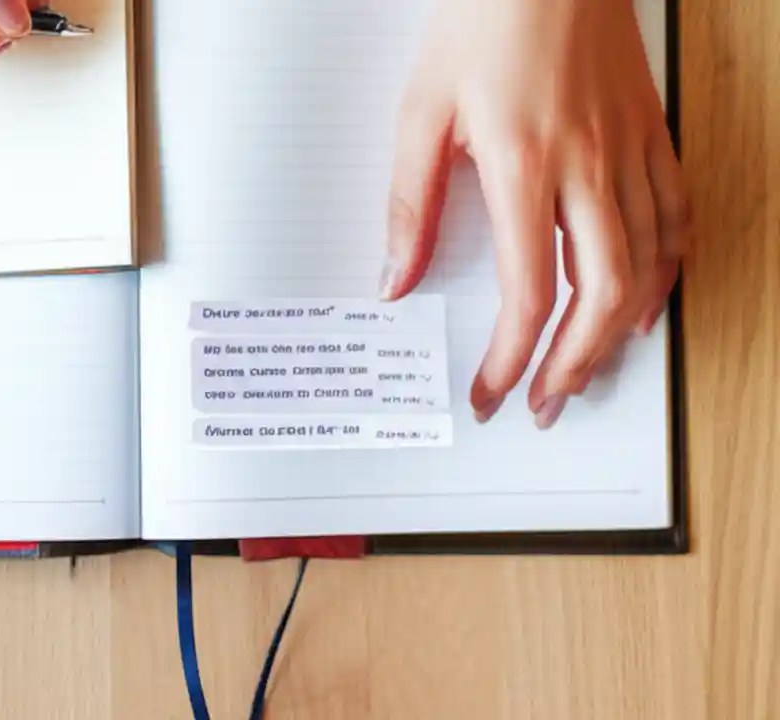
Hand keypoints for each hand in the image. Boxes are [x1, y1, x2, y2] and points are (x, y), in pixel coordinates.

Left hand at [382, 0, 689, 429]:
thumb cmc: (481, 22)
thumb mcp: (420, 113)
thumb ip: (409, 206)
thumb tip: (396, 281)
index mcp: (523, 165)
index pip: (526, 291)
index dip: (510, 356)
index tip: (490, 391)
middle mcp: (587, 166)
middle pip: (598, 295)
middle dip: (570, 365)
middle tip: (543, 403)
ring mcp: (629, 150)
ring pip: (644, 266)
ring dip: (614, 335)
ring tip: (583, 374)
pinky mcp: (651, 133)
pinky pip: (675, 217)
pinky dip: (666, 273)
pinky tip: (643, 308)